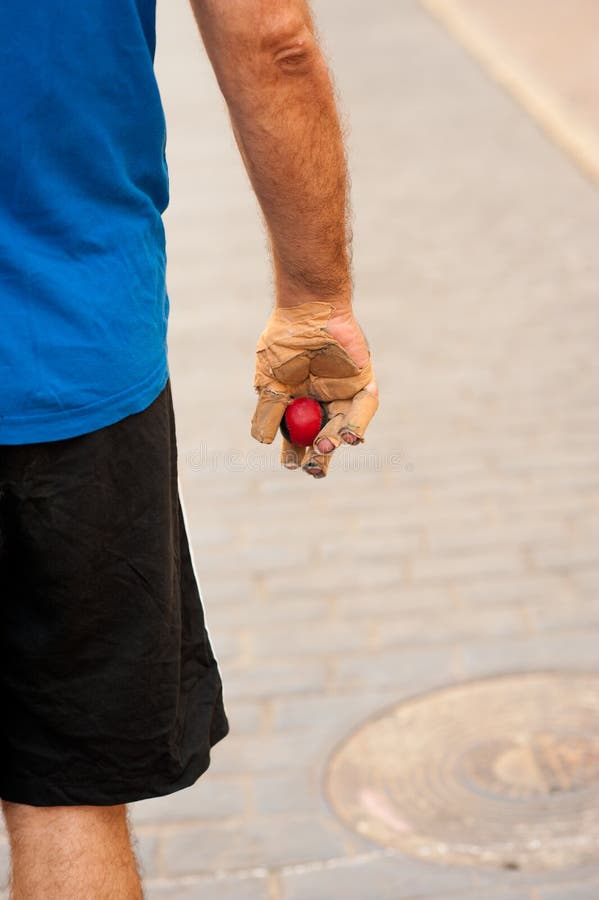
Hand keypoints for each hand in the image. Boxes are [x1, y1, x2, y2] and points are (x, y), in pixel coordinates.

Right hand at [251, 301, 378, 477]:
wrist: (308, 310)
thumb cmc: (284, 341)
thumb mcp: (270, 380)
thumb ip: (268, 410)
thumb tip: (262, 442)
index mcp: (296, 403)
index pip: (297, 437)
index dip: (294, 454)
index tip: (291, 465)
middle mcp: (321, 401)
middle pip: (323, 437)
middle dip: (319, 456)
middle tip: (314, 470)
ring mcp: (343, 392)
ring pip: (344, 426)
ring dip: (335, 440)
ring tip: (323, 447)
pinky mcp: (362, 381)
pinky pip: (365, 406)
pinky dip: (358, 423)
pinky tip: (350, 437)